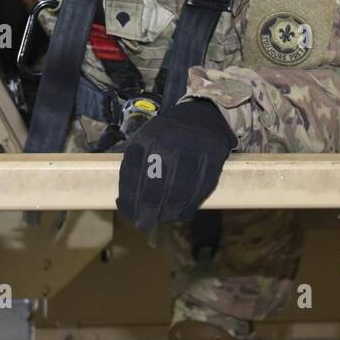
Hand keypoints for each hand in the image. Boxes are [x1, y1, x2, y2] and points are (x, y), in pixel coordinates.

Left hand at [116, 98, 235, 231]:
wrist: (203, 114)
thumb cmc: (168, 137)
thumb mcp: (147, 142)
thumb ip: (137, 170)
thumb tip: (126, 207)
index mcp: (145, 138)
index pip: (132, 175)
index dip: (129, 199)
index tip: (128, 213)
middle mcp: (167, 143)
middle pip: (154, 187)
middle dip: (147, 212)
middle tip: (144, 225)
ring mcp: (191, 149)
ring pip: (178, 193)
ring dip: (169, 212)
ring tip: (165, 218)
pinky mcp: (212, 157)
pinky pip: (200, 190)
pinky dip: (190, 206)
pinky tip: (183, 212)